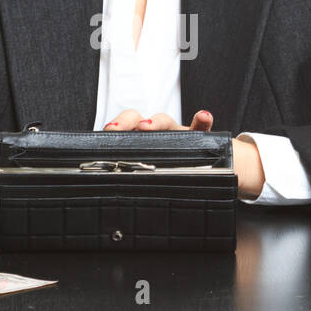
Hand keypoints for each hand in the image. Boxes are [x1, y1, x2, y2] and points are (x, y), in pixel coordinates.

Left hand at [100, 110, 265, 197]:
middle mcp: (156, 135)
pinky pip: (202, 127)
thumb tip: (108, 192)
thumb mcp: (149, 174)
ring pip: (164, 122)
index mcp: (140, 142)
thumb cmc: (166, 172)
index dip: (117, 126)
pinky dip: (202, 121)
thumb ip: (132, 176)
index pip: (125, 128)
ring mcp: (176, 134)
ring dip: (156, 121)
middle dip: (128, 121)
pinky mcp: (197, 137)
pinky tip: (203, 117)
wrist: (199, 171)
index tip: (108, 130)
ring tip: (148, 126)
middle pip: (139, 122)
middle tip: (117, 131)